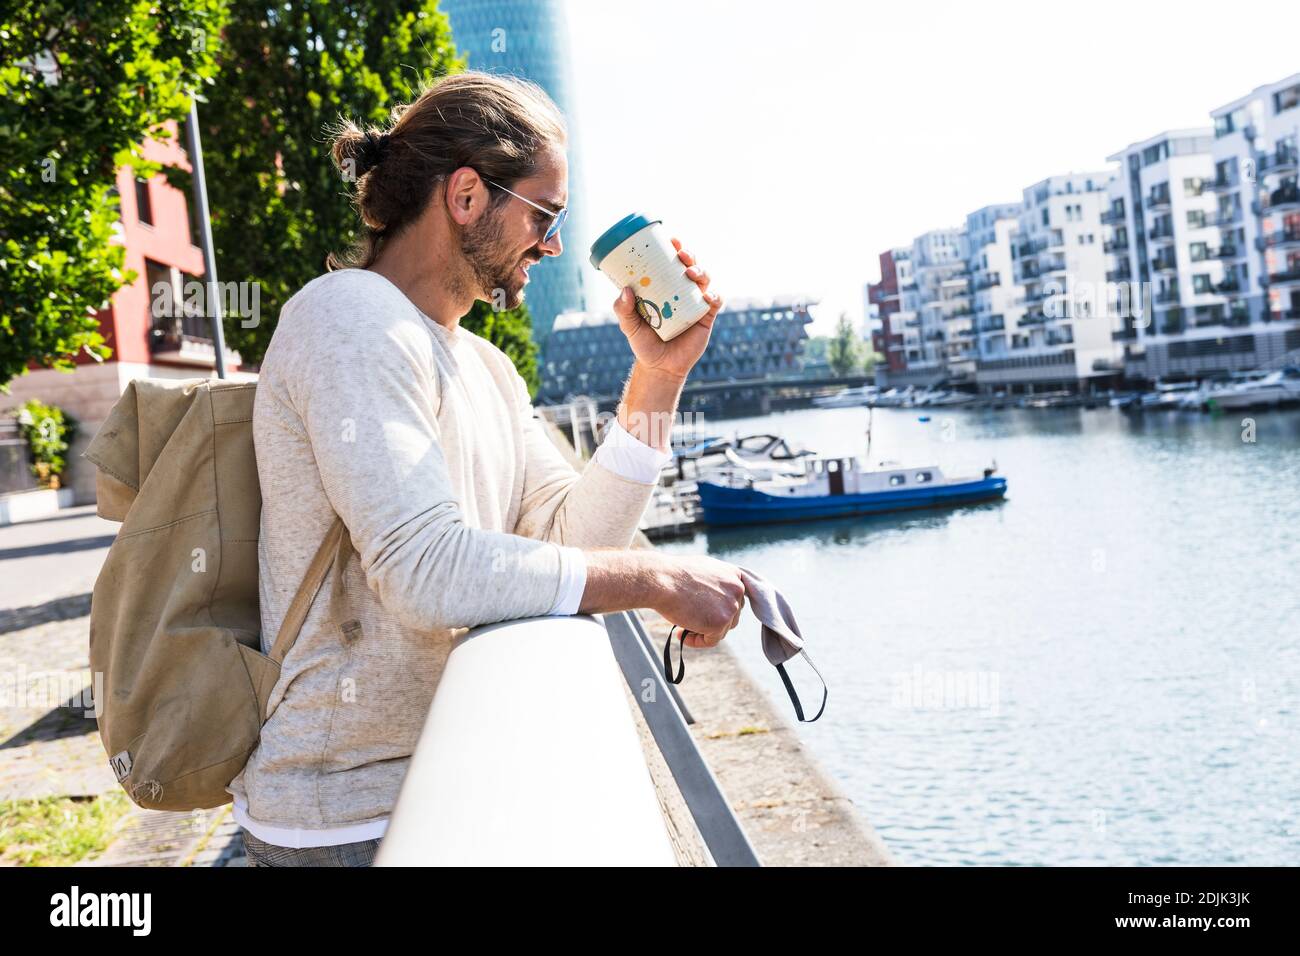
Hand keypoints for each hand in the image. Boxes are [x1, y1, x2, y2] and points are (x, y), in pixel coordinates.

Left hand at [613, 237, 722, 381]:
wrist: (661, 368)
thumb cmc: (644, 343)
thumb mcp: (630, 326)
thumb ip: (624, 310)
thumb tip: (625, 291)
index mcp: (665, 288)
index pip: (670, 263)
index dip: (673, 249)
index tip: (670, 239)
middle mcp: (682, 292)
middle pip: (690, 266)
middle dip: (689, 255)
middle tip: (681, 254)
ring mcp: (695, 303)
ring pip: (704, 280)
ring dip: (700, 271)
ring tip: (691, 273)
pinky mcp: (706, 317)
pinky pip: (716, 301)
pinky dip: (714, 295)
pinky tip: (707, 296)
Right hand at [650, 554, 745, 647]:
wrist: (661, 579)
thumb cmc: (673, 574)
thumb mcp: (701, 570)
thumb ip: (714, 583)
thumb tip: (712, 600)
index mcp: (733, 575)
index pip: (733, 599)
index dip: (717, 610)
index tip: (703, 614)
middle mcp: (737, 589)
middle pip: (731, 616)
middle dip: (712, 622)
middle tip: (691, 624)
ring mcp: (731, 606)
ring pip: (722, 630)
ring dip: (703, 633)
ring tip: (682, 629)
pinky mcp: (720, 622)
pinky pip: (711, 640)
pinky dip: (697, 642)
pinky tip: (680, 635)